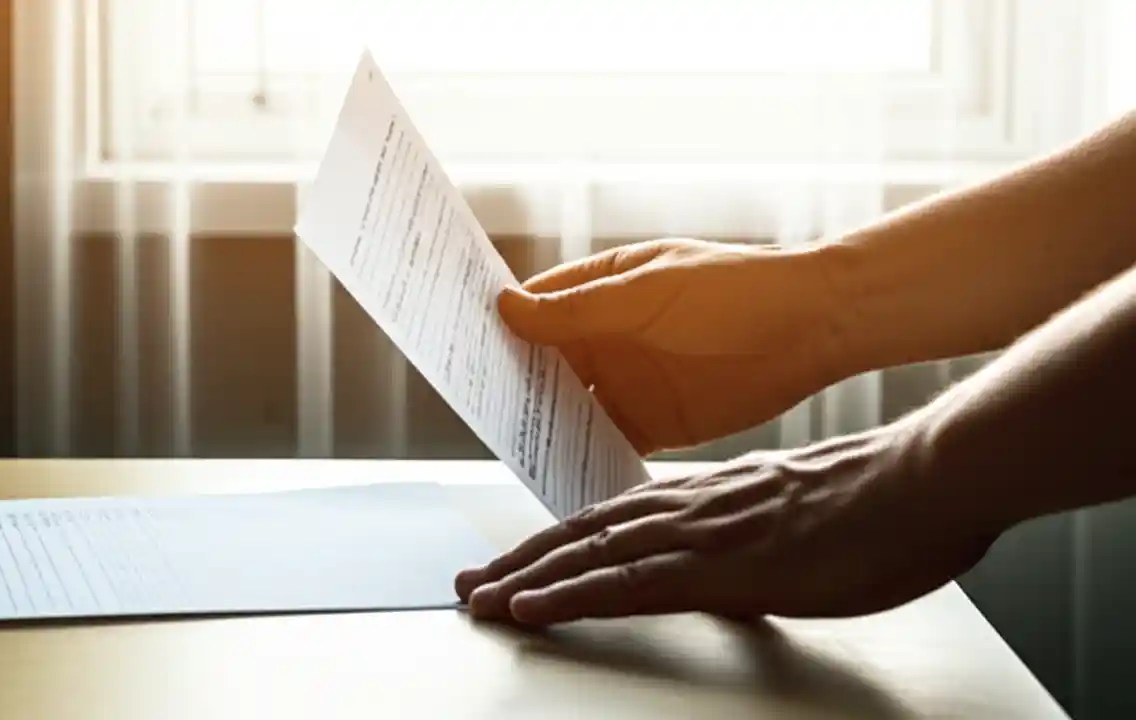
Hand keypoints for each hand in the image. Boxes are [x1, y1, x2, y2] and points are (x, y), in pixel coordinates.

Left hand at [455, 420, 1000, 624]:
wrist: (922, 482)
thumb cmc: (878, 500)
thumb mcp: (797, 514)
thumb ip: (752, 531)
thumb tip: (732, 560)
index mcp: (707, 497)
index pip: (613, 518)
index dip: (558, 541)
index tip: (519, 561)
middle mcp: (690, 509)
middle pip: (584, 533)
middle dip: (522, 560)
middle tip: (473, 582)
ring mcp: (700, 534)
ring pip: (590, 556)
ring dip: (527, 578)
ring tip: (480, 599)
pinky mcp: (720, 566)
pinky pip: (626, 584)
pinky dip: (569, 596)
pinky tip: (530, 609)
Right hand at [498, 238, 847, 454]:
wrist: (811, 331)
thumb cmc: (733, 290)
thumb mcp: (647, 294)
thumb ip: (577, 311)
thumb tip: (506, 309)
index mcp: (601, 292)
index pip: (534, 307)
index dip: (496, 323)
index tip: (454, 341)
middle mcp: (607, 338)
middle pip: (543, 363)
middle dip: (509, 380)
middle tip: (469, 401)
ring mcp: (628, 381)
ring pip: (568, 406)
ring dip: (541, 420)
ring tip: (501, 439)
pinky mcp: (654, 422)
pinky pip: (604, 441)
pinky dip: (580, 453)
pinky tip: (554, 467)